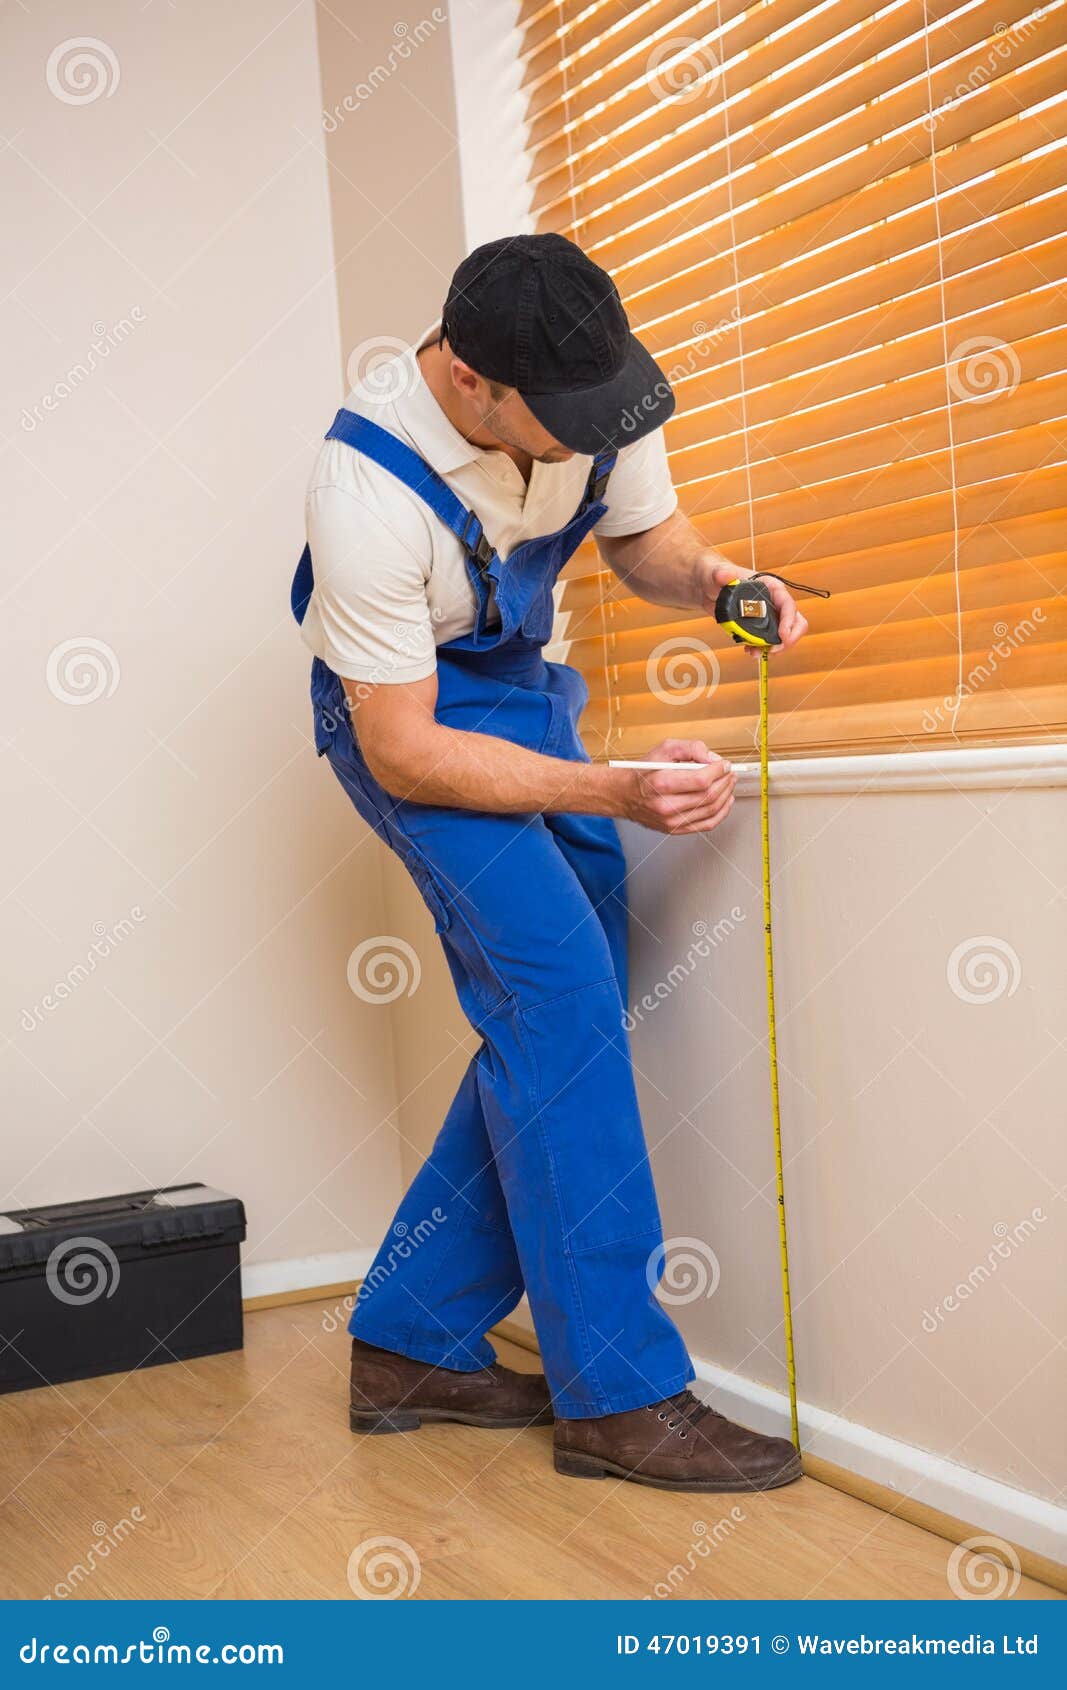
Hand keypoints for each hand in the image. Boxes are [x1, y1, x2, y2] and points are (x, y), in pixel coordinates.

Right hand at [621, 739, 735, 834]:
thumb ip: (690, 748)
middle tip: (730, 773)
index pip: (701, 780)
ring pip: (711, 810)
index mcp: (661, 783)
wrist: (624, 795)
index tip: (724, 764)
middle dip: (725, 782)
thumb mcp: (663, 750)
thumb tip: (712, 757)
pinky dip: (722, 812)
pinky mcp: (675, 829)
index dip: (719, 771)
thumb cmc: (643, 772)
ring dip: (726, 795)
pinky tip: (725, 801)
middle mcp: (666, 805)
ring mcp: (671, 821)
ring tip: (729, 783)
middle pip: (708, 796)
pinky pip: (707, 824)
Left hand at [702, 560, 807, 651]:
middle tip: (774, 650)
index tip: (783, 636)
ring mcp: (768, 615)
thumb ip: (721, 574)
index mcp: (771, 587)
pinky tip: (750, 651)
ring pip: (784, 635)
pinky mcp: (759, 626)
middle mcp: (774, 602)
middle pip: (795, 622)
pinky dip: (762, 649)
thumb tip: (724, 575)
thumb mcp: (717, 574)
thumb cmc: (717, 577)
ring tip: (756, 653)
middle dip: (789, 639)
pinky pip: (769, 641)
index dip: (789, 621)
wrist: (709, 588)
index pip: (788, 604)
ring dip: (775, 647)